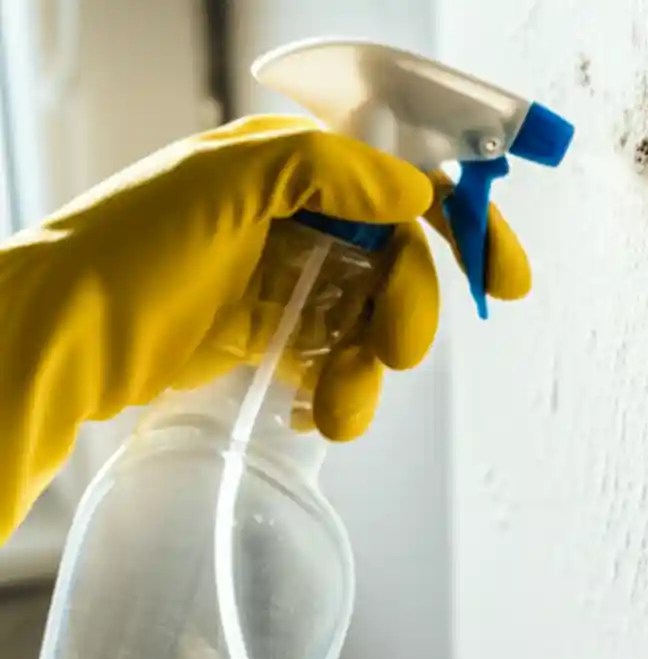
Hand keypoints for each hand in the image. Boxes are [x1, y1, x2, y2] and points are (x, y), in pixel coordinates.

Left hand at [0, 114, 529, 536]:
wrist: (55, 344)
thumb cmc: (126, 252)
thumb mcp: (224, 184)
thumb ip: (327, 171)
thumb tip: (413, 192)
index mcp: (292, 167)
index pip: (404, 184)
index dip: (465, 226)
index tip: (504, 280)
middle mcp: (296, 220)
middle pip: (400, 263)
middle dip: (410, 309)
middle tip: (396, 349)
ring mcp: (283, 283)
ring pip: (372, 324)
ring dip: (371, 370)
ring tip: (339, 406)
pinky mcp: (267, 342)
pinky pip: (334, 366)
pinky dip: (339, 395)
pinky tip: (316, 413)